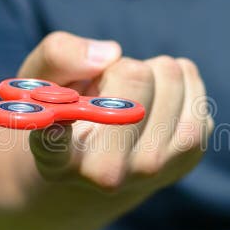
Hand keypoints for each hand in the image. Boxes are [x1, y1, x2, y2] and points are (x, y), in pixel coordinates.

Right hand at [0, 30, 212, 229]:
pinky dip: (177, 74)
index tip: (53, 122)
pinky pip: (191, 80)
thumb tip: (110, 54)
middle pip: (134, 76)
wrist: (97, 171)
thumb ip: (57, 57)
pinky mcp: (191, 154)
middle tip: (106, 91)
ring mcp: (155, 169)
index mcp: (58, 162)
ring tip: (130, 97)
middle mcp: (109, 175)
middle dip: (121, 68)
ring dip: (151, 70)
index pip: (55, 147)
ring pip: (169, 74)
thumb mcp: (39, 84)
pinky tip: (157, 98)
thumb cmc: (64, 116)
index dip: (56, 130)